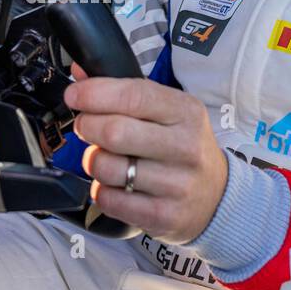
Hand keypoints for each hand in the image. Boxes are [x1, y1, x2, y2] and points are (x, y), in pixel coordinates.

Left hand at [63, 73, 227, 243]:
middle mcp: (186, 147)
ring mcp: (177, 184)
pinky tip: (116, 184)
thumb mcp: (168, 111)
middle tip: (87, 127)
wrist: (216, 196)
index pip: (133, 95)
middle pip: (114, 132)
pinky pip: (109, 199)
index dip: (94, 94)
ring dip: (94, 161)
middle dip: (88, 126)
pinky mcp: (163, 215)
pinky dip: (101, 190)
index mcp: (186, 112)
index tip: (74, 96)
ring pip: (107, 168)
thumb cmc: (181, 146)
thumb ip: (126, 91)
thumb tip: (80, 74)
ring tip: (106, 159)